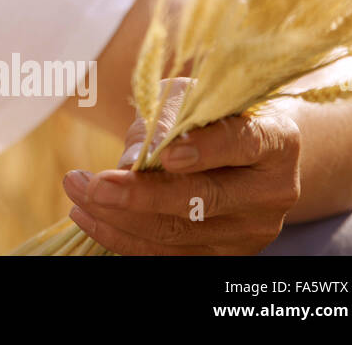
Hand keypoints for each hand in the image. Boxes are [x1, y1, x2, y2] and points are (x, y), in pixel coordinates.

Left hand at [60, 78, 301, 253]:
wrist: (245, 150)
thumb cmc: (210, 112)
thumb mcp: (189, 97)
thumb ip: (164, 119)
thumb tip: (131, 162)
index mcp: (275, 139)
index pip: (242, 143)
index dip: (205, 149)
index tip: (165, 153)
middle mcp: (273, 190)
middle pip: (204, 199)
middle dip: (140, 195)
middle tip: (91, 183)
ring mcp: (252, 229)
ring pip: (179, 232)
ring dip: (118, 216)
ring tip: (76, 190)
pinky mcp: (226, 254)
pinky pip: (168, 254)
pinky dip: (122, 236)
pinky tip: (88, 215)